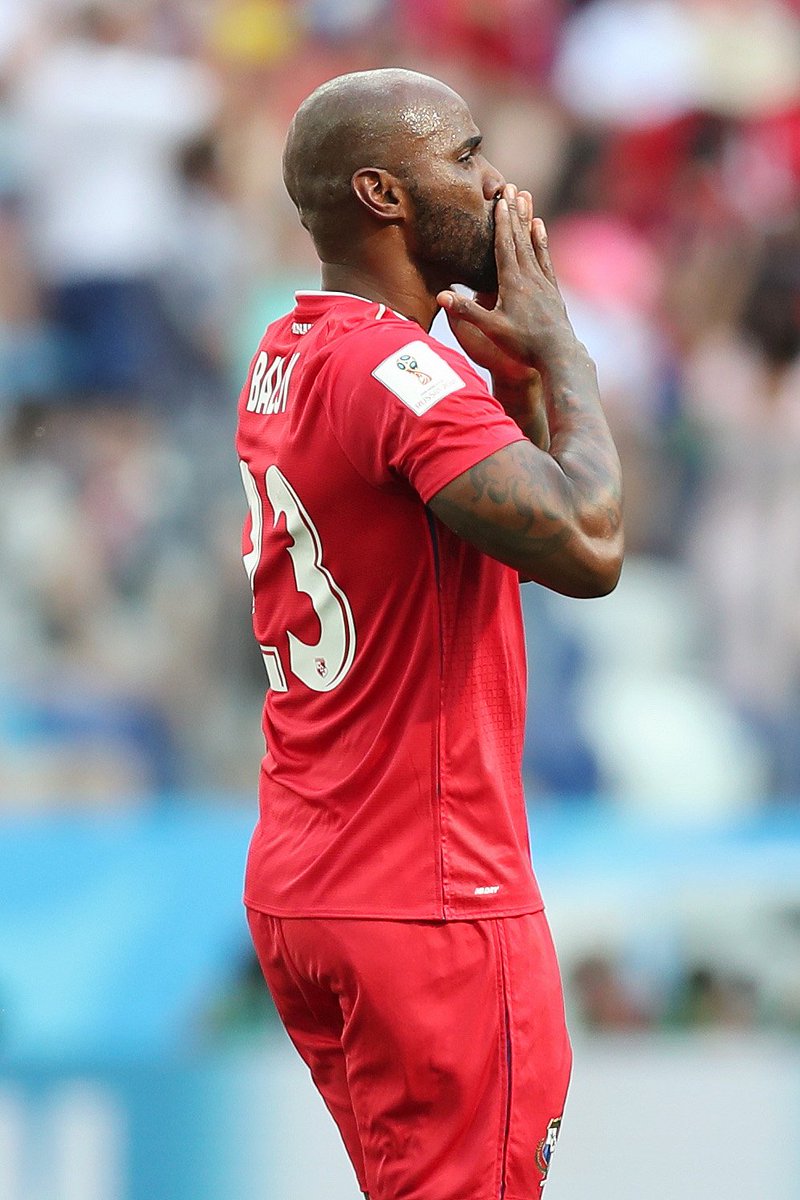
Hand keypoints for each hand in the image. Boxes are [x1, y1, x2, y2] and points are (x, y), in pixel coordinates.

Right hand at [437, 184, 572, 375]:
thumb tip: (441, 296)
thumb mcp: (491, 330)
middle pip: (519, 238)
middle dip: (513, 212)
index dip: (501, 222)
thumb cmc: (522, 344)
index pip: (504, 246)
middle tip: (511, 187)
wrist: (558, 355)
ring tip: (525, 197)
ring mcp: (542, 281)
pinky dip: (540, 240)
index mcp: (512, 283)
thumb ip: (466, 311)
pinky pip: (544, 257)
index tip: (499, 199)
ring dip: (527, 219)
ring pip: (533, 243)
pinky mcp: (551, 289)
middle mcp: (529, 277)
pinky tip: (540, 227)